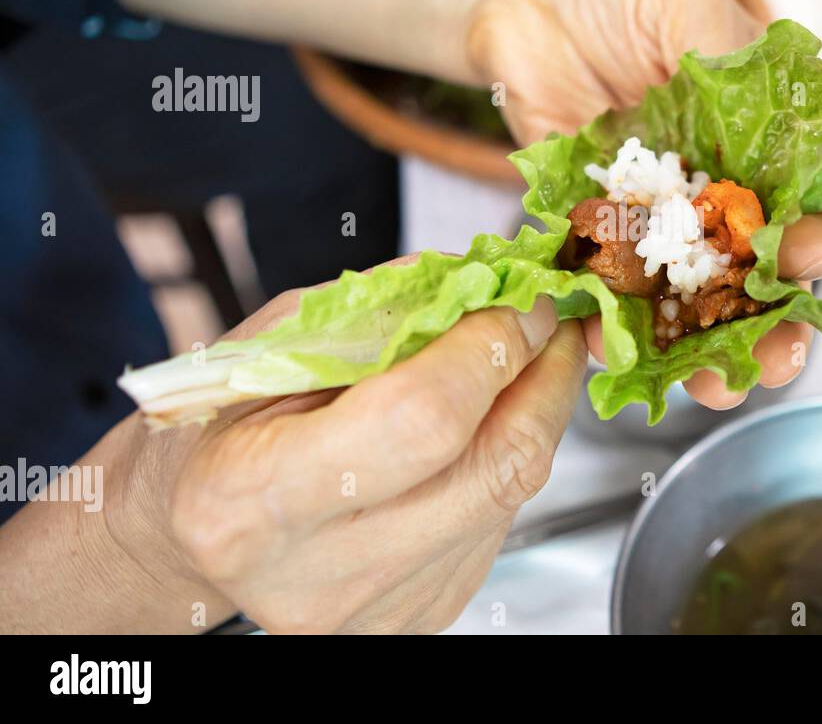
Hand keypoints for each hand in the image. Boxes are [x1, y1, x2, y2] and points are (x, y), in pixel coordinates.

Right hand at [172, 292, 581, 633]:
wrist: (199, 530)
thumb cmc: (220, 430)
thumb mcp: (266, 346)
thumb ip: (375, 311)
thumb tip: (478, 280)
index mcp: (253, 498)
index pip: (424, 418)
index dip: (491, 349)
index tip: (521, 300)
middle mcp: (319, 573)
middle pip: (494, 463)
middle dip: (541, 374)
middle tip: (550, 318)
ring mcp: (378, 606)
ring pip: (512, 489)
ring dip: (536, 409)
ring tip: (521, 358)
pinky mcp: (422, 612)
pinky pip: (500, 519)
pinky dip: (504, 454)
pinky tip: (479, 425)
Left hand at [460, 0, 821, 407]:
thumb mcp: (692, 8)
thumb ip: (742, 67)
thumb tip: (793, 127)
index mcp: (761, 143)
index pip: (806, 205)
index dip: (812, 240)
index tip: (803, 260)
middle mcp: (715, 191)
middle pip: (754, 274)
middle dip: (769, 324)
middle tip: (772, 361)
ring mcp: (654, 218)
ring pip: (687, 299)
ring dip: (702, 348)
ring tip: (711, 386)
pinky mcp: (592, 230)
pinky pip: (606, 287)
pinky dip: (609, 323)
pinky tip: (612, 348)